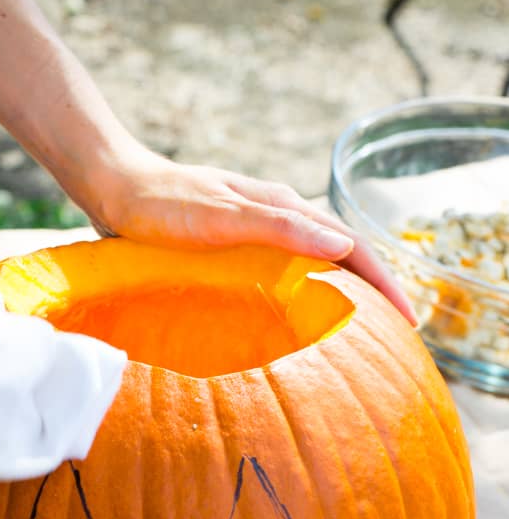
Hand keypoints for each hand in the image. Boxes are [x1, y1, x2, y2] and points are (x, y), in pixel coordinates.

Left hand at [90, 149, 417, 324]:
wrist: (111, 186)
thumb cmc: (160, 205)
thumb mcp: (220, 218)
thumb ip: (278, 229)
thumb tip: (343, 245)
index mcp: (281, 208)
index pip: (350, 246)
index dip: (383, 282)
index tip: (408, 320)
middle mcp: (274, 217)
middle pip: (339, 253)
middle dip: (372, 289)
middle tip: (395, 332)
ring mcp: (252, 231)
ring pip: (312, 262)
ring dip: (340, 291)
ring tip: (357, 331)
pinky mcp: (229, 245)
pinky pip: (280, 272)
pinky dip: (302, 293)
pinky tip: (294, 318)